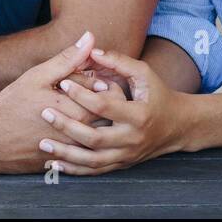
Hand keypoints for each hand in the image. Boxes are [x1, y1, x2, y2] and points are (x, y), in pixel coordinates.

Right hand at [0, 31, 100, 172]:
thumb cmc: (11, 105)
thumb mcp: (38, 76)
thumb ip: (68, 59)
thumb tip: (89, 37)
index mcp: (76, 110)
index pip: (108, 94)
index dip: (106, 81)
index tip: (97, 77)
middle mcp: (79, 134)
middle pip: (109, 116)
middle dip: (106, 100)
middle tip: (96, 91)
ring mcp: (73, 152)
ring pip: (100, 135)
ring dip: (99, 120)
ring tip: (84, 109)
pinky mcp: (65, 163)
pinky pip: (86, 152)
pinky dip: (86, 139)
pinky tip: (74, 128)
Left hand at [39, 47, 187, 175]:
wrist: (178, 126)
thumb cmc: (158, 94)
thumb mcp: (144, 73)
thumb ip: (118, 61)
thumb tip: (92, 50)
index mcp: (138, 115)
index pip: (104, 106)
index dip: (81, 94)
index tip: (62, 83)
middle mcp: (132, 139)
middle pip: (94, 138)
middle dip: (67, 126)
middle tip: (45, 113)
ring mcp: (126, 156)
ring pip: (91, 161)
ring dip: (65, 154)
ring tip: (43, 144)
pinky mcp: (122, 165)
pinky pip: (94, 171)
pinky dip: (73, 169)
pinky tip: (54, 164)